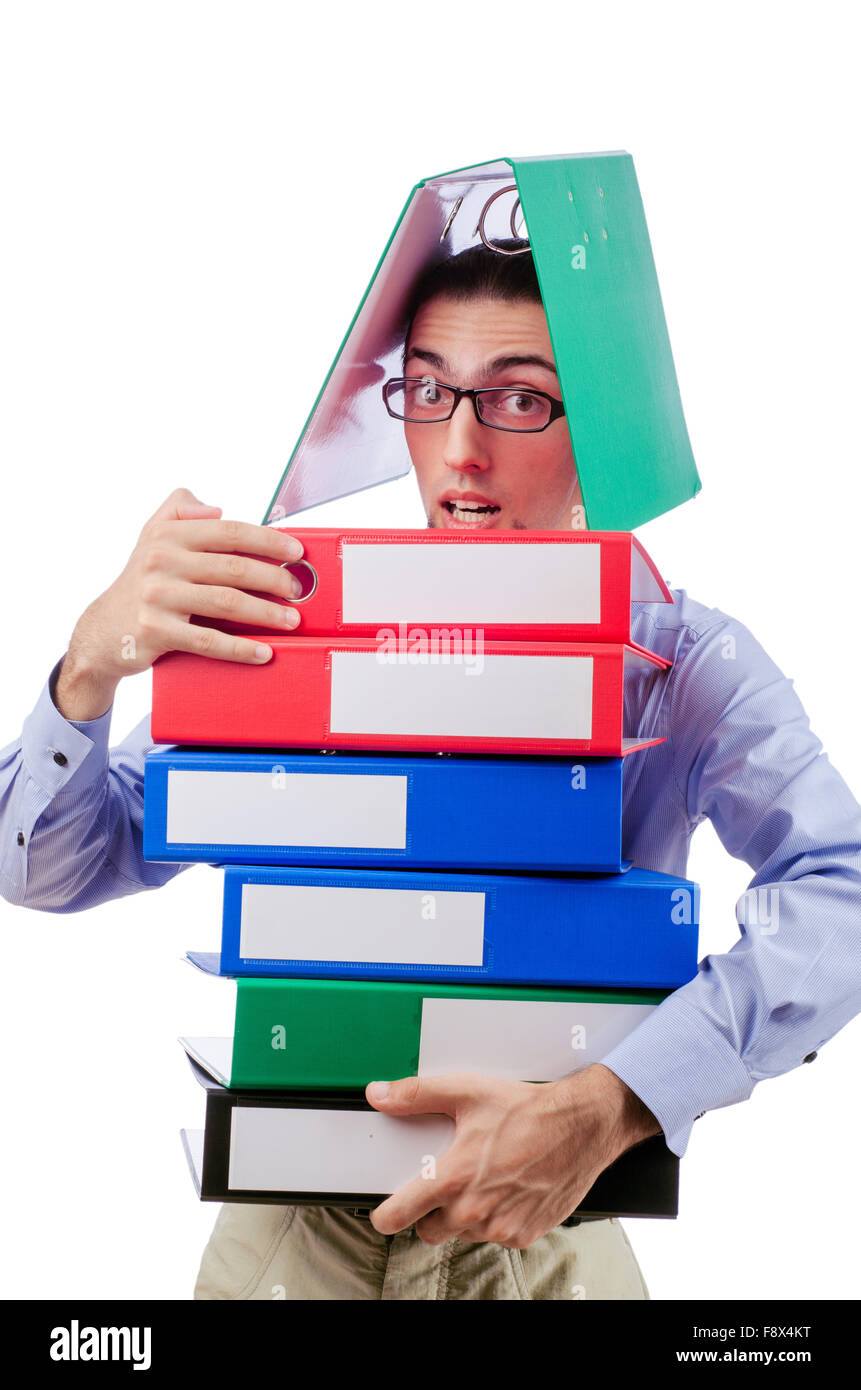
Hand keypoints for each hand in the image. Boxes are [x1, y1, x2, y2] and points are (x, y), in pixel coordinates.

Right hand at [55, 487, 304, 718]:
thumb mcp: (152, 535)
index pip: (229, 532)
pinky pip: (208, 640)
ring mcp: (158, 597)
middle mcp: (161, 561)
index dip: (268, 540)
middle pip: (233, 567)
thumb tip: (216, 509)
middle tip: (297, 590)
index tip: (296, 551)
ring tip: (291, 619)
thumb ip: (180, 510)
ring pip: (226, 602)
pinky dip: (240, 648)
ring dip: (266, 612)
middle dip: (274, 578)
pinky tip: (263, 651)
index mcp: (168, 535)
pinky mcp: (157, 631)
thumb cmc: (141, 582)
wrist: (104, 630)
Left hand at [366, 1064, 661, 1248]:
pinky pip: (496, 1236)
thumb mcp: (466, 1092)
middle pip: (429, 1232)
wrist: (580, 1125)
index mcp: (454, 1177)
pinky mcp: (524, 1234)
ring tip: (484, 1179)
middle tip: (446, 1185)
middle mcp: (474, 1210)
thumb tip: (381, 1095)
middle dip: (431, 1213)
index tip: (383, 1213)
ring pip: (464, 1234)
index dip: (385, 1215)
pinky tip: (507, 1189)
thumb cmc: (527, 1110)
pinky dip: (496, 1219)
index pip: (399, 1215)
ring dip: (466, 1215)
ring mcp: (500, 1226)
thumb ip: (417, 1095)